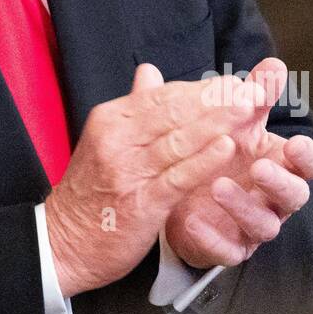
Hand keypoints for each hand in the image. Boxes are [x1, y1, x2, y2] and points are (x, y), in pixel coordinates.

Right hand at [44, 61, 266, 297]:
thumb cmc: (90, 191)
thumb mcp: (103, 139)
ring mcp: (128, 171)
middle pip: (173, 111)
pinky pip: (177, 177)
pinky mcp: (141, 203)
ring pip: (178, 139)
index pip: (162, 95)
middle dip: (215, 99)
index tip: (230, 83)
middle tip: (249, 89)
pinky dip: (203, 161)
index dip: (200, 88)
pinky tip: (226, 147)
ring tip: (246, 109)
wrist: (64, 241)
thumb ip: (133, 106)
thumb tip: (149, 72)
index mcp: (110, 119)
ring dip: (216, 122)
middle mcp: (117, 139)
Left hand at [165, 57, 312, 267]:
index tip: (295, 144)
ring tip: (217, 186)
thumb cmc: (217, 149)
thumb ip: (252, 93)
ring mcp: (253, 226)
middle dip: (281, 182)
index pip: (309, 162)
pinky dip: (211, 237)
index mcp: (279, 161)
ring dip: (243, 206)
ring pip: (264, 225)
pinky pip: (226, 250)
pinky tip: (191, 221)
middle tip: (260, 166)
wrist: (181, 191)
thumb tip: (274, 62)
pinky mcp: (228, 247)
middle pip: (295, 196)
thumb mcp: (231, 117)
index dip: (308, 156)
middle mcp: (274, 197)